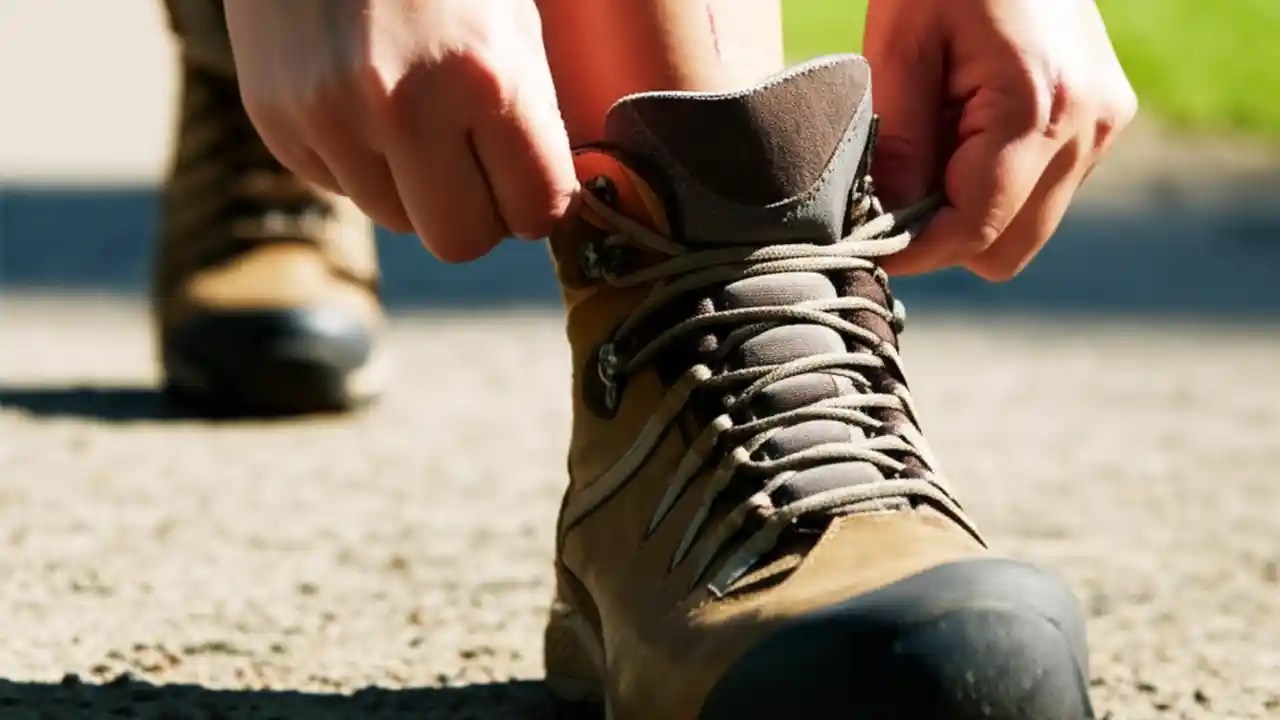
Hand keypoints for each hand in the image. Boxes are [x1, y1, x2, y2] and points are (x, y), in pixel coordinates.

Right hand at [223, 0, 575, 261]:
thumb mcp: (510, 19)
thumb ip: (529, 114)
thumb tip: (543, 204)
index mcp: (484, 75)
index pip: (536, 210)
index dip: (540, 204)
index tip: (533, 186)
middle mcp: (402, 107)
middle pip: (459, 243)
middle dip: (478, 215)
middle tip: (477, 170)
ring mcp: (328, 118)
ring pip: (396, 220)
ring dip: (414, 186)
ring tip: (411, 110)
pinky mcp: (275, 122)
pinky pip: (340, 188)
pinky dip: (360, 159)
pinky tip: (360, 95)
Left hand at [864, 0, 1137, 279]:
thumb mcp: (899, 46)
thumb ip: (895, 143)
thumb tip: (885, 224)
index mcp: (1037, 109)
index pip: (973, 229)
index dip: (914, 251)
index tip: (865, 246)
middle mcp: (1087, 129)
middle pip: (1006, 249)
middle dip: (944, 236)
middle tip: (891, 195)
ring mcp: (1104, 126)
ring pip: (1026, 227)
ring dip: (971, 210)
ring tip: (932, 147)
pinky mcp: (1105, 119)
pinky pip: (1043, 191)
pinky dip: (997, 184)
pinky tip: (966, 133)